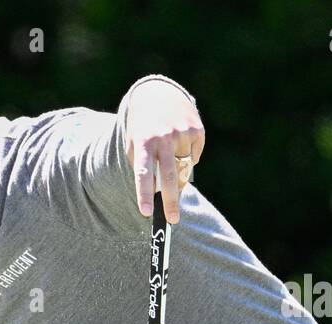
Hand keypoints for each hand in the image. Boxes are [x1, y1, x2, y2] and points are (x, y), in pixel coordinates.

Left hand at [125, 79, 203, 222]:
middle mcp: (164, 138)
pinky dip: (188, 158)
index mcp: (144, 143)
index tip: (146, 213)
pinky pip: (194, 157)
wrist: (156, 95)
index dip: (145, 194)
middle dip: (171, 201)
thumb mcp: (134, 145)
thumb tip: (163, 193)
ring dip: (178, 174)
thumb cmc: (142, 129)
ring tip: (169, 160)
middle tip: (172, 219)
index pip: (144, 173)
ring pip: (184, 168)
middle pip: (170, 177)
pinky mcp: (197, 130)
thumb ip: (145, 168)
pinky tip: (179, 145)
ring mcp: (182, 133)